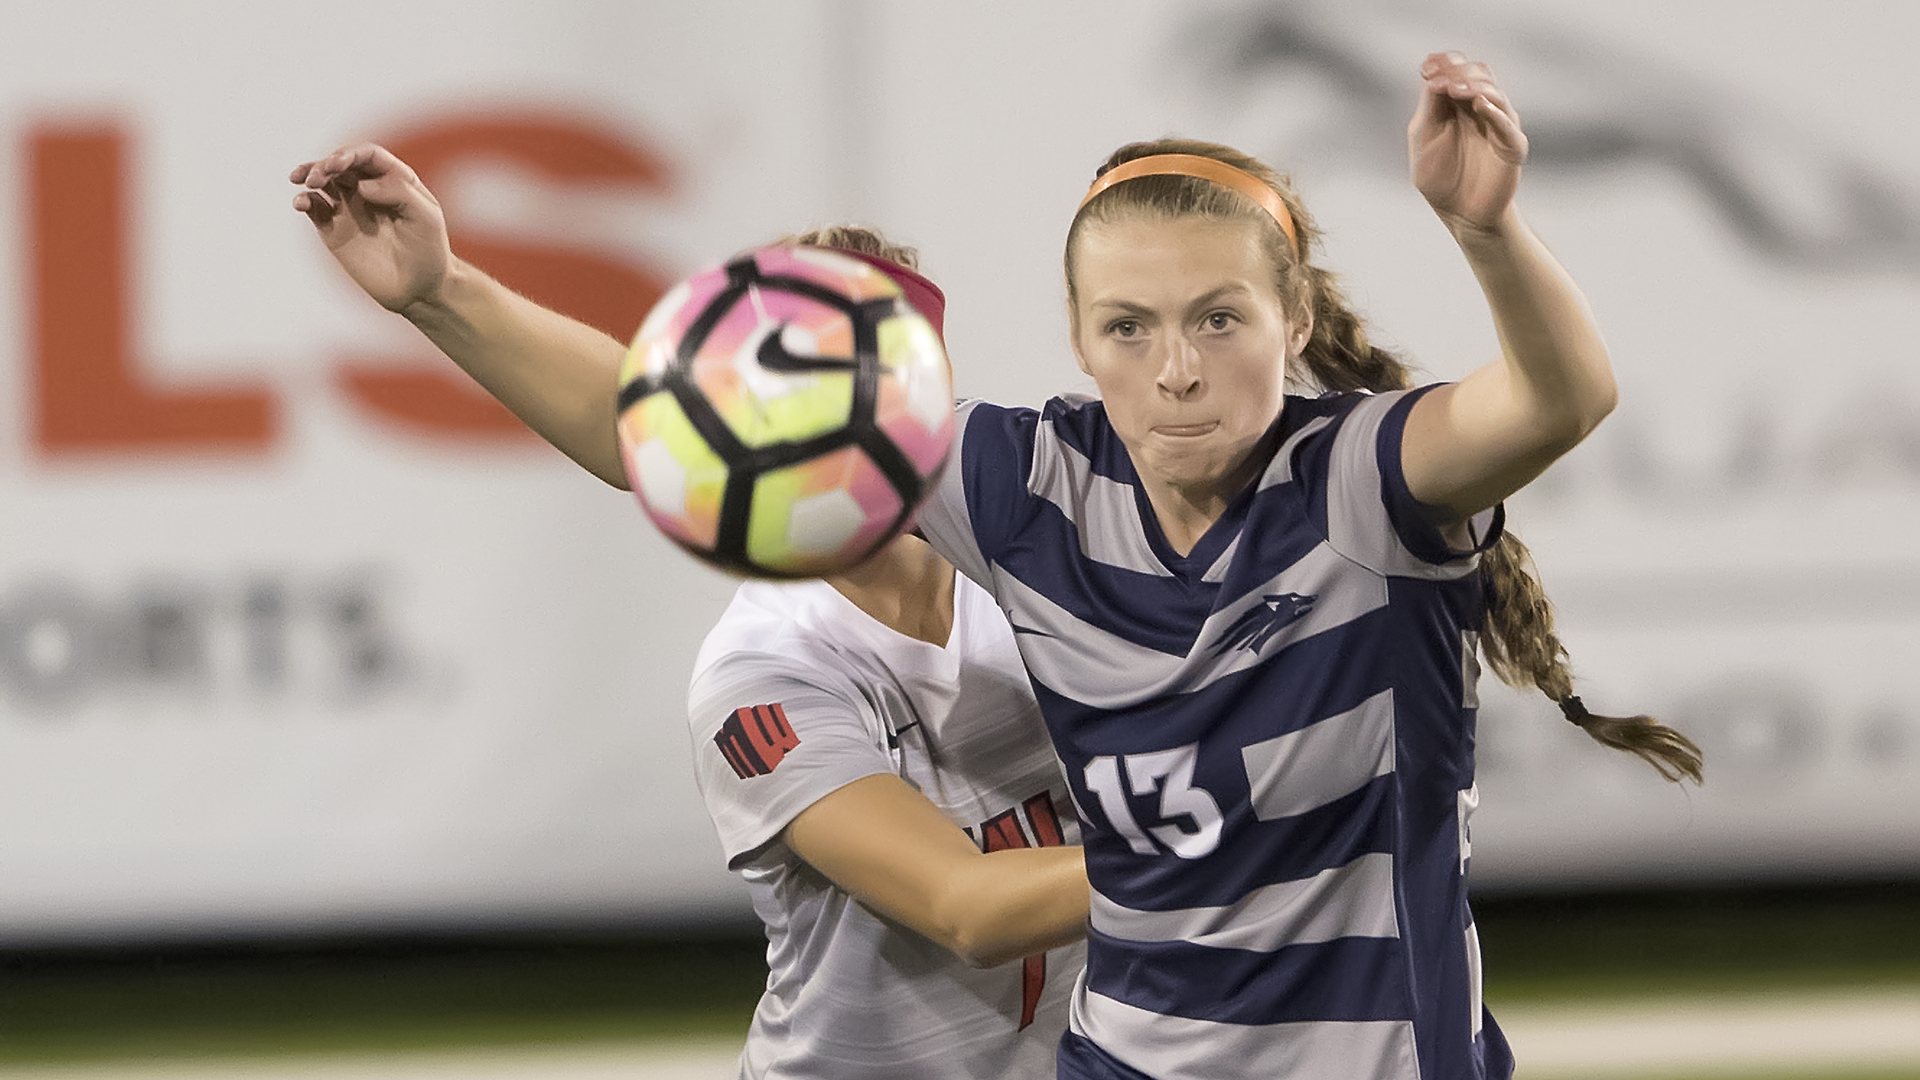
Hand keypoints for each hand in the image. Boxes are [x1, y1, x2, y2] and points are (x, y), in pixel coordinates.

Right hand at [290, 144, 450, 314]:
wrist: (419, 289)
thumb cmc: (429, 250)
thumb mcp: (427, 217)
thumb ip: (400, 192)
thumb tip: (362, 185)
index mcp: (393, 179)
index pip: (367, 155)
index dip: (351, 153)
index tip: (339, 163)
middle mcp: (368, 189)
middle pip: (341, 164)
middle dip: (325, 164)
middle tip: (317, 176)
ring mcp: (349, 208)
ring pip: (323, 181)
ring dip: (311, 175)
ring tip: (306, 181)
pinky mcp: (334, 229)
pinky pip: (314, 207)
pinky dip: (304, 201)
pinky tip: (301, 203)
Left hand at [1408, 52, 1527, 234]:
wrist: (1461, 215)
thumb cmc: (1440, 180)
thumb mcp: (1425, 140)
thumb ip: (1429, 110)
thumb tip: (1432, 78)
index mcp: (1457, 105)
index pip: (1455, 71)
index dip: (1444, 63)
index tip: (1427, 65)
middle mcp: (1481, 109)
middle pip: (1477, 74)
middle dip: (1457, 72)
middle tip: (1439, 77)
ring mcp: (1499, 124)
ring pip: (1493, 93)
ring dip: (1473, 86)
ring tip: (1454, 89)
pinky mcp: (1512, 145)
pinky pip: (1507, 123)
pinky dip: (1494, 112)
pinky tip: (1479, 105)